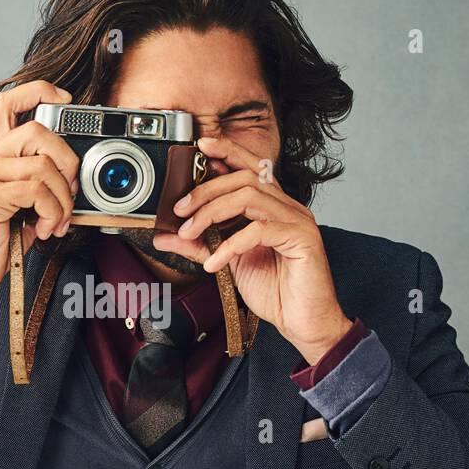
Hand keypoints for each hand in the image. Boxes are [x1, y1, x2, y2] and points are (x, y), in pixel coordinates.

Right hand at [0, 80, 79, 325]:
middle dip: (67, 160)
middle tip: (69, 191)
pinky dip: (52, 213)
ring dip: (63, 199)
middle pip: (37, 130)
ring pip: (43, 166)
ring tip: (57, 220)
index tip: (65, 100)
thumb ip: (42, 179)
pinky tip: (46, 228)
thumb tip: (77, 173)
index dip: (39, 91)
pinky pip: (37, 192)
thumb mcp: (23, 200)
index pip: (9, 101)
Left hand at [152, 135, 352, 365]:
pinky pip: (259, 229)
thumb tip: (166, 235)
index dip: (227, 151)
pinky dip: (230, 244)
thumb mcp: (228, 263)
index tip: (199, 146)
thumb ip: (199, 245)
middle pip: (244, 177)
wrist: (302, 321)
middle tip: (179, 208)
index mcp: (273, 206)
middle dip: (206, 189)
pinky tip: (215, 262)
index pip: (250, 166)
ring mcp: (297, 219)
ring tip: (191, 232)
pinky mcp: (302, 238)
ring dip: (212, 211)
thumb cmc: (274, 290)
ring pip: (250, 196)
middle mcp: (287, 206)